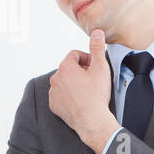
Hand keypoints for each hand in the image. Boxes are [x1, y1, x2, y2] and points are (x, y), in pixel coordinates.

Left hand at [47, 28, 118, 153]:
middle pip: (69, 68)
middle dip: (80, 71)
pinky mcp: (53, 104)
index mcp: (65, 66)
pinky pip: (60, 95)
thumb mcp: (100, 68)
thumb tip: (96, 32)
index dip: (87, 59)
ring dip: (74, 83)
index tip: (94, 67)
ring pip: (64, 81)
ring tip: (86, 91)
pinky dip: (68, 95)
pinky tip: (79, 100)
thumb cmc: (96, 95)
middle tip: (92, 79)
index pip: (75, 55)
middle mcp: (55, 78)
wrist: (91, 120)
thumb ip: (97, 48)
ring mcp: (52, 92)